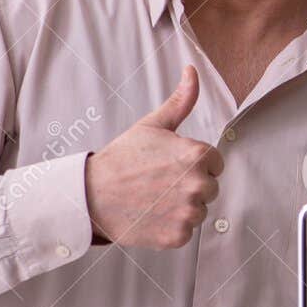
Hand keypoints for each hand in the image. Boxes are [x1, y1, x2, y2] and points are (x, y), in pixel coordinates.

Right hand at [84, 65, 221, 249]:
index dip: (193, 164)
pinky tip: (151, 215)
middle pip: (210, 188)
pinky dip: (171, 226)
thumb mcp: (152, 125)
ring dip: (182, 207)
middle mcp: (198, 184)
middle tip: (159, 183)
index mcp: (197, 155)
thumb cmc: (123, 158)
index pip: (215, 163)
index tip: (169, 165)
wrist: (91, 195)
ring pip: (199, 210)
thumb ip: (181, 100)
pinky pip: (186, 231)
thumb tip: (193, 70)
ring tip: (154, 198)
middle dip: (190, 185)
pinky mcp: (178, 236)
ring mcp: (188, 212)